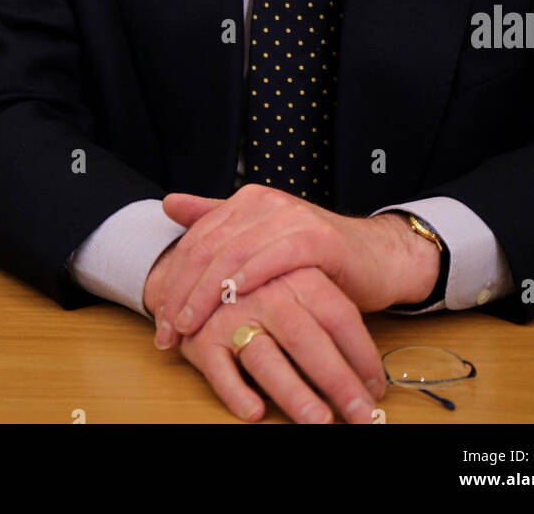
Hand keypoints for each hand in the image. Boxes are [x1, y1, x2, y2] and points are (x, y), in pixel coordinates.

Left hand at [150, 184, 438, 346]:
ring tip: (188, 328)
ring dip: (205, 295)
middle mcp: (265, 202)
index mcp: (247, 201)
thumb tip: (168, 203)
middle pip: (207, 248)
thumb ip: (216, 220)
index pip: (195, 239)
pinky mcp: (316, 237)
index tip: (158, 318)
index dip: (172, 279)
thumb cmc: (316, 257)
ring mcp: (290, 217)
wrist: (375, 258)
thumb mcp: (261, 240)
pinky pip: (272, 258)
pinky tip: (231, 301)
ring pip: (232, 255)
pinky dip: (247, 279)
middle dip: (181, 293)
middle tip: (166, 332)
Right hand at [177, 265, 387, 423]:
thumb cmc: (264, 282)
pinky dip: (235, 391)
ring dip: (293, 392)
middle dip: (338, 381)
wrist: (201, 262)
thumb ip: (330, 317)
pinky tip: (255, 413)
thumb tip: (372, 375)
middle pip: (307, 339)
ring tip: (319, 421)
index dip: (361, 354)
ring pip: (265, 357)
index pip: (338, 315)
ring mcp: (233, 314)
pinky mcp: (202, 337)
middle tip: (362, 416)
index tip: (377, 389)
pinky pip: (218, 369)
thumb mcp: (301, 279)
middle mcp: (267, 293)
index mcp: (298, 274)